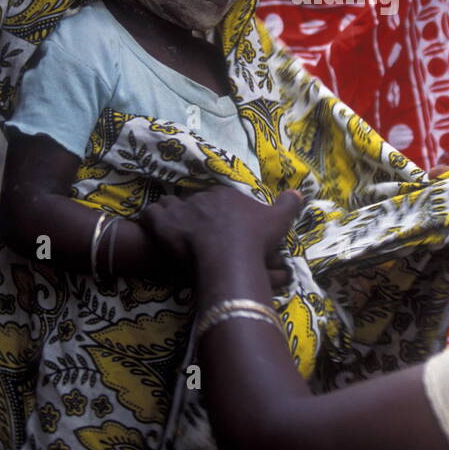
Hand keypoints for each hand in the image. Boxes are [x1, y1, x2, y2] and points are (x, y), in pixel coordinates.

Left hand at [141, 185, 302, 278]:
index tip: (221, 225)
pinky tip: (151, 228)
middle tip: (198, 233)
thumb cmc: (254, 239)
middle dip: (196, 214)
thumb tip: (299, 192)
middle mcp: (202, 198)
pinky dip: (149, 220)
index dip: (219, 211)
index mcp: (227, 195)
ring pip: (171, 204)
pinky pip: (150, 215)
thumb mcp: (278, 221)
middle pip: (196, 202)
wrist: (229, 257)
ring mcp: (181, 209)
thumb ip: (288, 205)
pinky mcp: (163, 224)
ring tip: (173, 228)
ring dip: (171, 214)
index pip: (219, 198)